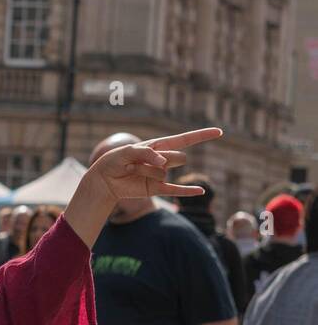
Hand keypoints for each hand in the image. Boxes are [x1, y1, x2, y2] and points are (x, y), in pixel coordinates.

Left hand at [87, 128, 222, 203]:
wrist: (105, 180)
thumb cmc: (115, 160)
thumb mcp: (127, 151)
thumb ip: (146, 153)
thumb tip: (163, 162)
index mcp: (159, 145)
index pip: (186, 139)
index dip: (202, 135)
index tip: (219, 132)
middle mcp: (163, 159)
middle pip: (176, 158)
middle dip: (159, 160)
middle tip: (136, 163)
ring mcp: (161, 175)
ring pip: (164, 173)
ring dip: (146, 172)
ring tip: (132, 171)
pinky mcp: (156, 189)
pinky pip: (175, 191)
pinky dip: (188, 192)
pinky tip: (201, 192)